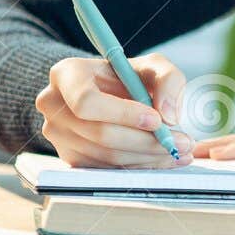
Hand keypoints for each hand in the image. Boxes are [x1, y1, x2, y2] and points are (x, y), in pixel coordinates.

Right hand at [35, 54, 193, 167]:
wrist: (108, 93)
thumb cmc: (127, 77)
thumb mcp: (151, 66)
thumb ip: (168, 79)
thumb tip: (169, 115)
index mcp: (66, 74)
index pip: (86, 101)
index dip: (123, 114)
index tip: (156, 119)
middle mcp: (53, 105)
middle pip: (100, 134)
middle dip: (146, 141)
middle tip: (182, 142)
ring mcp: (58, 135)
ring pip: (106, 156)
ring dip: (148, 157)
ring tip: (178, 151)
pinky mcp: (69, 157)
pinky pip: (106, 169)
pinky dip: (138, 167)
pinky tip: (162, 159)